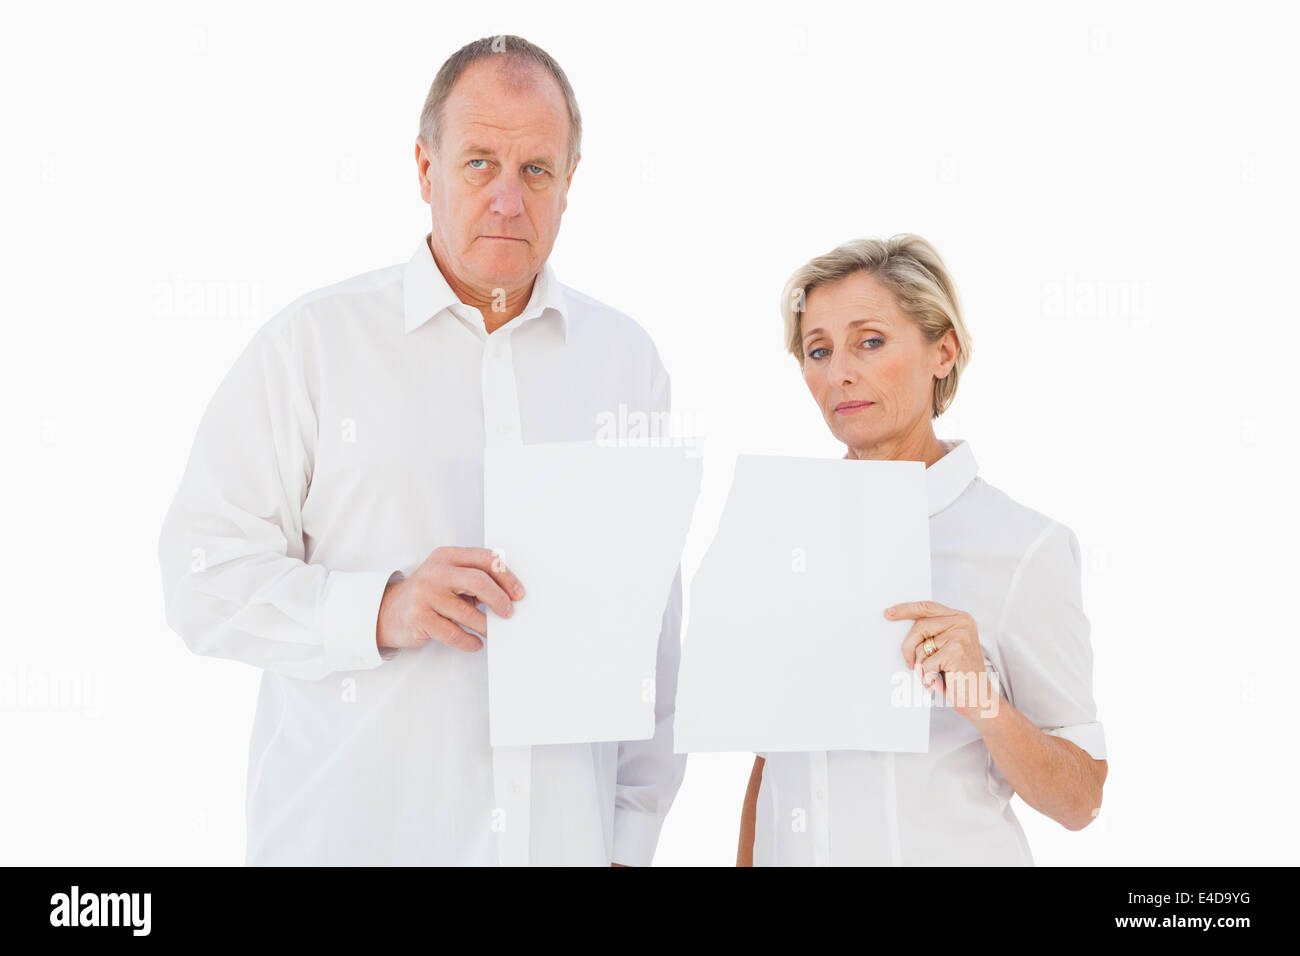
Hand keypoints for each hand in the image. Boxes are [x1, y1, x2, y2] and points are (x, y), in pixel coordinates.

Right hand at [377, 547, 524, 652]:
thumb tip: (508, 594)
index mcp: (446, 556)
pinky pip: (454, 634)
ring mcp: (426, 595)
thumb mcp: (448, 575)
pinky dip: (469, 641)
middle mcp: (435, 572)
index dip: (506, 576)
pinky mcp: (420, 618)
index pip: (484, 559)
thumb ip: (473, 577)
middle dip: (499, 599)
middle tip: (509, 613)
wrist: (388, 610)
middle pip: (478, 581)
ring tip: (491, 631)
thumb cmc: (428, 593)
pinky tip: (475, 643)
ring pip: (468, 613)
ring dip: (486, 626)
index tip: (518, 593)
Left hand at [887, 600, 988, 719]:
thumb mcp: (946, 647)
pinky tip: (939, 682)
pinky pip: (926, 664)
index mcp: (960, 618)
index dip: (906, 609)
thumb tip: (900, 626)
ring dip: (922, 666)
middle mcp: (963, 623)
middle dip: (908, 646)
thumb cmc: (959, 674)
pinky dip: (928, 677)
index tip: (889, 613)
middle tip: (908, 662)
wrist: (979, 699)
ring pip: (921, 647)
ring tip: (935, 675)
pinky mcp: (956, 652)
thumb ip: (931, 633)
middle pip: (919, 626)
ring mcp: (961, 636)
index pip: (927, 607)